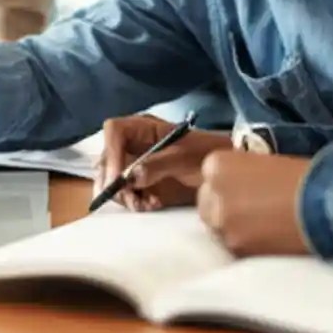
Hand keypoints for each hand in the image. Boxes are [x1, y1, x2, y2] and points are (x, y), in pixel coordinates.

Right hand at [95, 115, 231, 211]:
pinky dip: (134, 201)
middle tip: (129, 198)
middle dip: (113, 180)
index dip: (111, 153)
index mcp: (144, 128)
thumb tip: (131, 176)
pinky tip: (150, 205)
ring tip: (143, 204)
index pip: (114, 131)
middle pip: (108, 157)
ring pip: (113, 178)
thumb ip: (158, 165)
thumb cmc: (207, 154)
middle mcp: (134, 143)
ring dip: (123, 195)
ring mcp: (136, 163)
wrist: (224, 171)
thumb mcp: (185, 157)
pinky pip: (127, 192)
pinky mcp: (141, 182)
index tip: (118, 178)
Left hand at [197, 151, 311, 256]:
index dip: (227, 185)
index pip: (209, 177)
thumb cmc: (304, 175)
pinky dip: (247, 246)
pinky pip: (234, 249)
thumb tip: (241, 184)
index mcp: (217, 165)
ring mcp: (222, 223)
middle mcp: (212, 193)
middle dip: (224, 208)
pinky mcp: (236, 249)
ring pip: (219, 230)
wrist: (327, 202)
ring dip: (234, 229)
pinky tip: (268, 240)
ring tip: (263, 228)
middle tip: (251, 212)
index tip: (243, 190)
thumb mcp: (266, 161)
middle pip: (207, 205)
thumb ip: (244, 172)